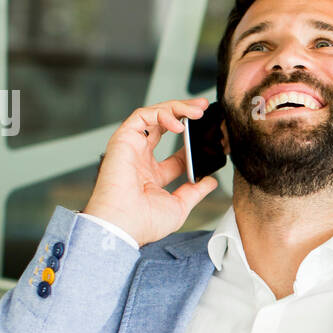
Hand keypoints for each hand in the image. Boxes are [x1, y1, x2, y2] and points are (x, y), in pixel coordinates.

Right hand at [83, 99, 219, 247]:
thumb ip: (195, 191)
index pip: (175, 153)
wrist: (124, 225)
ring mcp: (131, 148)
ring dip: (176, 108)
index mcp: (151, 175)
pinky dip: (161, 114)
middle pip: (163, 126)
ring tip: (196, 111)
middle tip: (202, 107)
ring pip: (153, 115)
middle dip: (184, 112)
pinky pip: (142, 116)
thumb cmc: (144, 222)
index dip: (192, 142)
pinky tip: (179, 124)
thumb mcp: (179, 206)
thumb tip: (210, 181)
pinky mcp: (123, 139)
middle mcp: (140, 158)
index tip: (209, 136)